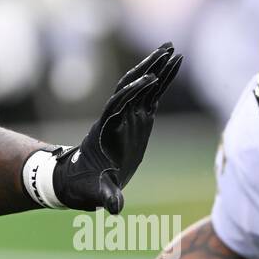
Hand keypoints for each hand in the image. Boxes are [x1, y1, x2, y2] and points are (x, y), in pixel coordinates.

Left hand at [51, 43, 182, 213]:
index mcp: (107, 128)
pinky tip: (175, 64)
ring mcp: (129, 114)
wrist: (82, 179)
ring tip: (172, 49)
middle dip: (147, 68)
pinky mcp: (139, 118)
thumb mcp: (97, 191)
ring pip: (142, 85)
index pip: (119, 104)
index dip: (132, 92)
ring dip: (156, 67)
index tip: (149, 80)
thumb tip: (113, 209)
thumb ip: (107, 197)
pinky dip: (163, 79)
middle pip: (131, 86)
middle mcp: (117, 116)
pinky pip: (152, 94)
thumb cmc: (87, 184)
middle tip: (165, 50)